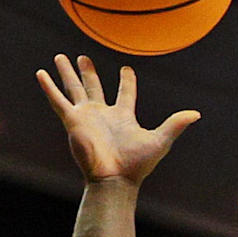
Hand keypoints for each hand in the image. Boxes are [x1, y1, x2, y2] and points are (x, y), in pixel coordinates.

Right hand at [39, 54, 197, 187]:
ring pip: (74, 88)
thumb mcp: (160, 140)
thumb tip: (196, 114)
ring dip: (67, 73)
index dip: (127, 80)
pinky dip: (49, 87)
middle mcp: (103, 114)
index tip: (126, 69)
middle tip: (84, 57)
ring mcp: (86, 116)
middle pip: (94, 87)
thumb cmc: (137, 164)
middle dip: (89, 72)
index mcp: (123, 116)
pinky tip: (40, 73)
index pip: (126, 93)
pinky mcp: (73, 121)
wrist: (114, 179)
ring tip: (60, 57)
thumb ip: (175, 125)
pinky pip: (58, 100)